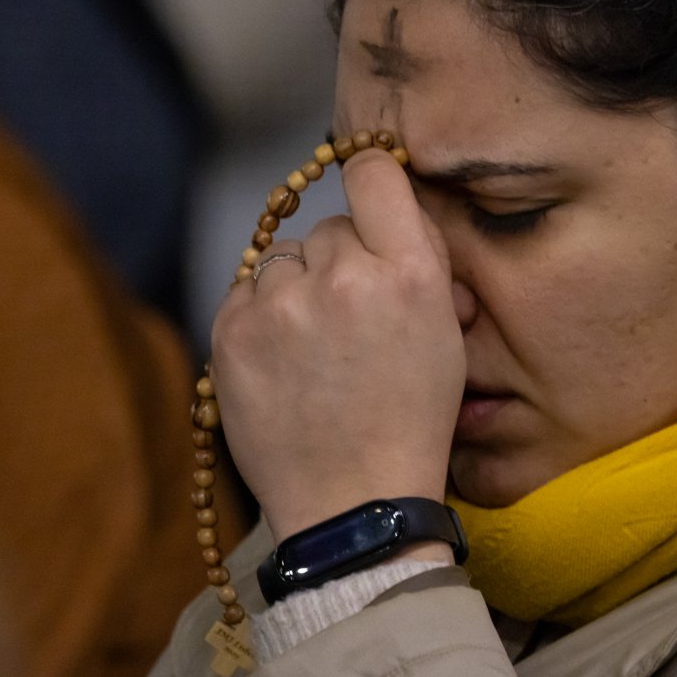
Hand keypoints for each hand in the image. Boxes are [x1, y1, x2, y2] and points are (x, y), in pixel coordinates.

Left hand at [211, 150, 465, 541]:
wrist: (352, 503)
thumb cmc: (409, 421)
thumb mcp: (446, 336)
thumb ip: (421, 262)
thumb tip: (396, 208)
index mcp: (409, 273)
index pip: (374, 173)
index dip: (372, 182)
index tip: (371, 202)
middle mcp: (343, 276)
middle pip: (329, 227)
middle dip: (341, 262)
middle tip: (353, 321)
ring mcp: (280, 304)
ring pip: (284, 258)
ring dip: (298, 288)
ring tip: (315, 349)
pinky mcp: (231, 331)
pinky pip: (247, 291)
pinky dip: (263, 317)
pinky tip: (285, 362)